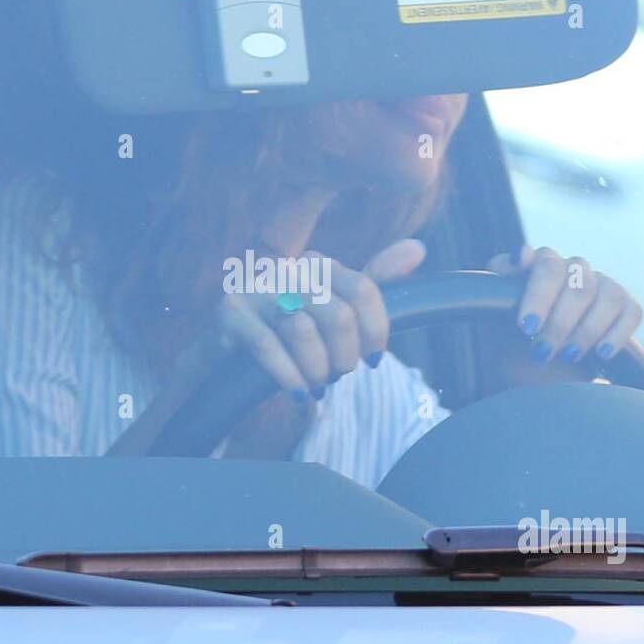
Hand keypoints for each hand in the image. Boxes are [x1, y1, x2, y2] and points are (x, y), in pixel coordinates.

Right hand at [216, 239, 425, 401]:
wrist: (226, 360)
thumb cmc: (287, 338)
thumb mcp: (332, 312)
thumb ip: (372, 284)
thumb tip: (418, 248)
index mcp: (317, 264)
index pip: (364, 288)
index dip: (376, 330)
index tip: (374, 360)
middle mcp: (286, 267)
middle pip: (338, 315)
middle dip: (344, 358)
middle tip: (336, 375)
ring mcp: (254, 287)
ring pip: (304, 331)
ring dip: (317, 370)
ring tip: (315, 385)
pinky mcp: (229, 312)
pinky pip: (268, 347)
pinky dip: (289, 377)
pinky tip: (298, 394)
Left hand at [486, 245, 642, 363]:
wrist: (541, 363)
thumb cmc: (514, 338)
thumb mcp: (496, 319)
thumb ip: (497, 291)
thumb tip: (514, 260)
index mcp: (540, 264)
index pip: (545, 264)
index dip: (538, 293)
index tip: (525, 326)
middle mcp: (573, 268)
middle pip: (578, 283)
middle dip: (559, 323)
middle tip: (541, 352)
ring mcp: (601, 284)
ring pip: (607, 295)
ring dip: (587, 330)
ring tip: (568, 355)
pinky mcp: (624, 305)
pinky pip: (631, 311)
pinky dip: (617, 334)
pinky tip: (601, 354)